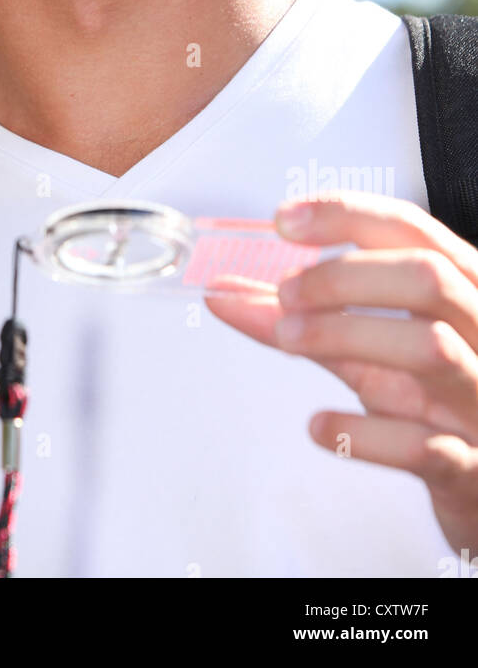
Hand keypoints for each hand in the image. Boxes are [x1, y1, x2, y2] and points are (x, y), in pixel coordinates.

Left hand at [203, 191, 477, 556]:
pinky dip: (363, 434)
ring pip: (431, 347)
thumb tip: (229, 293)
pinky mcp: (471, 467)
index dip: (345, 216)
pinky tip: (319, 425)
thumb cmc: (433, 399)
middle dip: (345, 277)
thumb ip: (309, 316)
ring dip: (345, 334)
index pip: (410, 230)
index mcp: (465, 289)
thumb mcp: (375, 348)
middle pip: (427, 277)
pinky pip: (425, 445)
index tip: (285, 222)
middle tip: (285, 293)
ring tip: (288, 337)